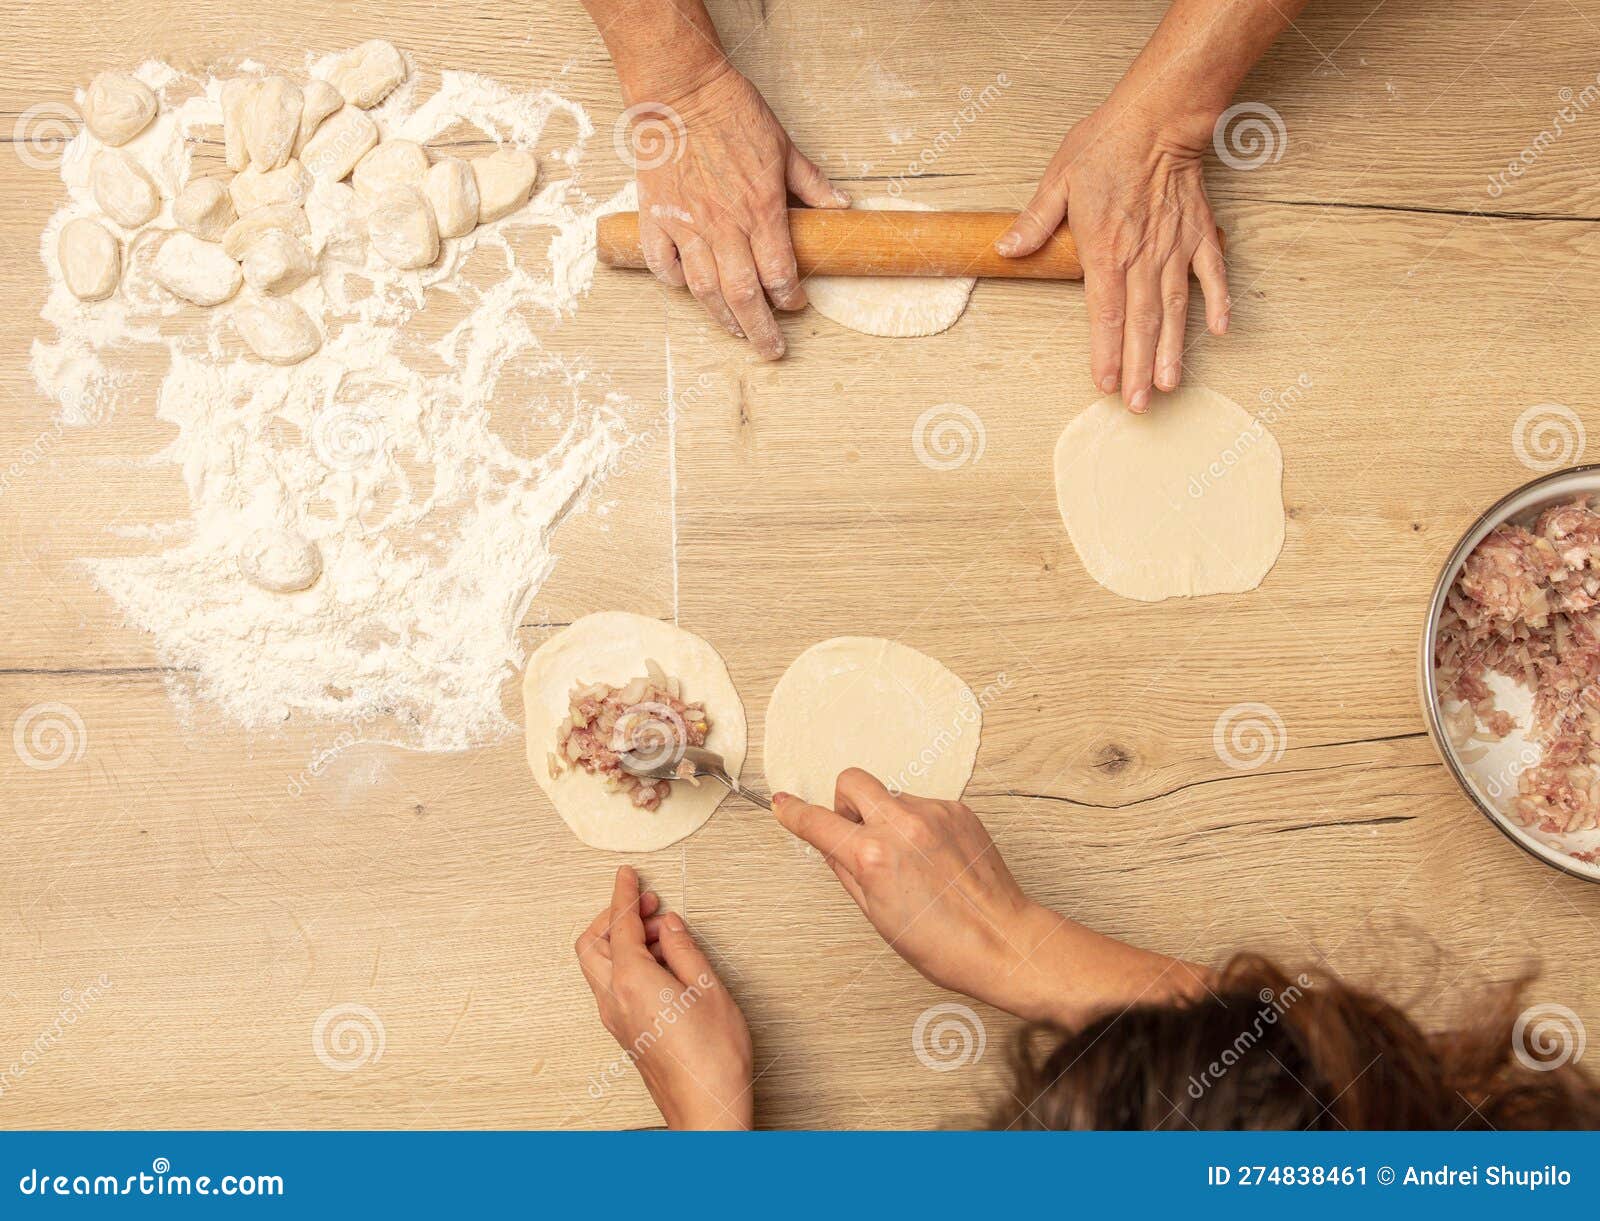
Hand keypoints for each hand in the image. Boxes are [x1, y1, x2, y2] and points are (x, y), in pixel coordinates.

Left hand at [574, 865, 753, 1129]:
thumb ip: (684, 949)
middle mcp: (614, 1000)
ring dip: (619, 939)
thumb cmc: (713, 1057)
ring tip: (659, 932)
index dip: (623, 894)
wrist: (705, 1108)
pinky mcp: (625, 1032)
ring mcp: (615, 1019)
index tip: (627, 875)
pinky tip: (660, 962)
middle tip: (646, 903)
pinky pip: (611, 984)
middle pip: (592, 943)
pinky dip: (625, 961)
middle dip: (613, 915)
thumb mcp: (709, 989)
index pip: (618, 924)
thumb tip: (669, 926)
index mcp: (632, 982)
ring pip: (598, 965)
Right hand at [628, 64, 848, 358]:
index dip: (790, 298)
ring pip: (704, 289)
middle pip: (743, 295)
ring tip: (736, 331)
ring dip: (722, 318)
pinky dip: (674, 283)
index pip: (780, 273)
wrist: (681, 89)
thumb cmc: (733, 113)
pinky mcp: (656, 216)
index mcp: (761, 210)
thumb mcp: (784, 147)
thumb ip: (812, 184)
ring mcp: (686, 223)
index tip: (796, 306)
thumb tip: (842, 206)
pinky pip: (662, 264)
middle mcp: (724, 225)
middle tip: (770, 350)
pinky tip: (687, 290)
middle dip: (759, 330)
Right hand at [773, 769, 1072, 1020]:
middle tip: (857, 832)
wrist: (1005, 941)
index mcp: (874, 856)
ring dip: (888, 818)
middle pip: (853, 781)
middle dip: (845, 802)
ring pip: (892, 795)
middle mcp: (902, 825)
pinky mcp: (960, 811)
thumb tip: (828, 844)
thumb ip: (846, 871)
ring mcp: (934, 813)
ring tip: (911, 861)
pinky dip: (919, 825)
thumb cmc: (945, 944)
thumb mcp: (878, 916)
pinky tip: (934, 858)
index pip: (818, 822)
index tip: (784, 804)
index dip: (794, 812)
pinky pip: (924, 805)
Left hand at [997, 100, 1227, 411]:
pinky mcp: (1198, 233)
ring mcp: (1174, 248)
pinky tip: (1220, 331)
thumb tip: (1005, 249)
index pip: (1103, 314)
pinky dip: (1218, 301)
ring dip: (1172, 349)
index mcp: (1105, 251)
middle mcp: (1142, 257)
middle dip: (1138, 367)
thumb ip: (1035, 222)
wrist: (1157, 117)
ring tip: (1170, 384)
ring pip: (1174, 308)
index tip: (1104, 385)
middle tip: (1140, 406)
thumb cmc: (1105, 146)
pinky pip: (1211, 273)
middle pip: (1140, 322)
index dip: (1104, 352)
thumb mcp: (1058, 181)